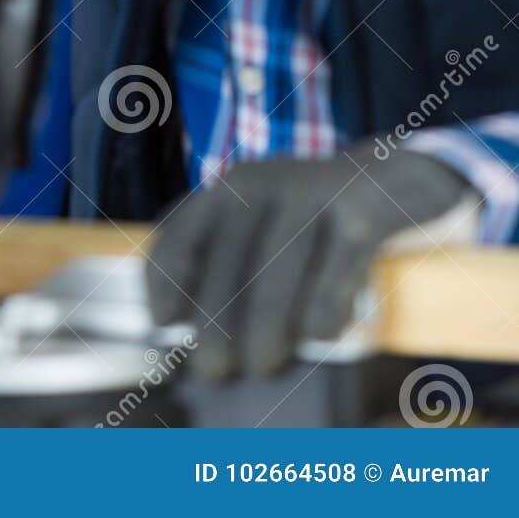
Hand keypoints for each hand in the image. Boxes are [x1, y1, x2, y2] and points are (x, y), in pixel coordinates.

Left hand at [146, 143, 471, 379]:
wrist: (384, 177)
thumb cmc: (306, 219)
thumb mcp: (258, 222)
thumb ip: (225, 262)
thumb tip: (190, 332)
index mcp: (229, 188)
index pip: (180, 233)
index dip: (164, 282)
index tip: (164, 325)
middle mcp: (263, 184)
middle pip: (227, 262)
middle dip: (216, 325)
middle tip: (213, 370)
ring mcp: (313, 196)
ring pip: (278, 276)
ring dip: (265, 330)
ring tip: (262, 365)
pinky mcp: (362, 215)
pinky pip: (335, 278)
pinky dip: (323, 315)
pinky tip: (320, 334)